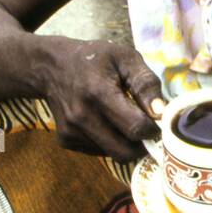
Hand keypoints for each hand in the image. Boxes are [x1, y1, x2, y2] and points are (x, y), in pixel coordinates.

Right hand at [38, 37, 163, 161]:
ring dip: (125, 144)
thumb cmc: (94, 59)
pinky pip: (98, 152)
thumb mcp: (124, 57)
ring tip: (123, 121)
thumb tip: (161, 113)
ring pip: (113, 154)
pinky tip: (104, 122)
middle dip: (142, 144)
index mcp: (99, 93)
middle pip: (125, 152)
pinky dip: (109, 142)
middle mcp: (82, 117)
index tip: (155, 120)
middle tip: (144, 128)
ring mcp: (71, 131)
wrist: (51, 67)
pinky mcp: (65, 140)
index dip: (153, 129)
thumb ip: (146, 83)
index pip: (135, 128)